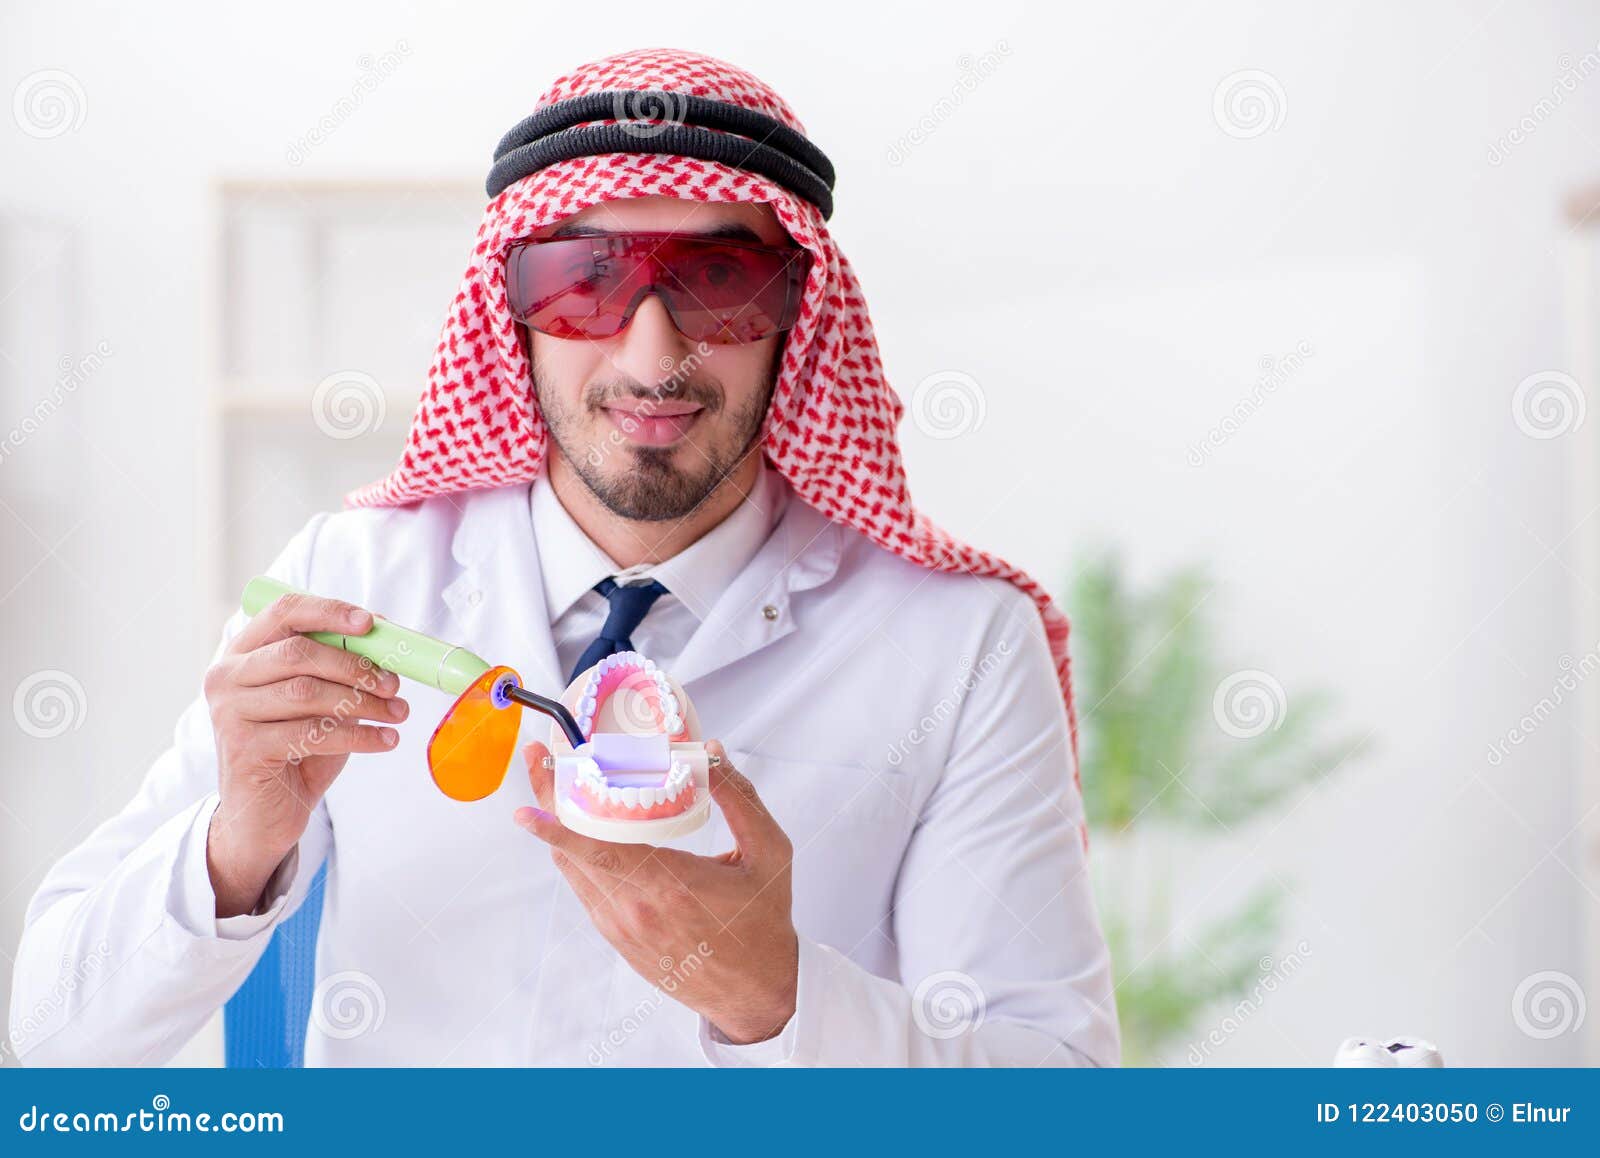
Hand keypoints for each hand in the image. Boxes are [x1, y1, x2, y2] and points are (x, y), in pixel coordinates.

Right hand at [203, 593, 408, 915]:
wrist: (264, 814)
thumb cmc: (296, 747)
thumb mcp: (321, 700)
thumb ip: (340, 666)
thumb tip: (384, 631)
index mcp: (244, 652)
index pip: (283, 612)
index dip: (329, 611)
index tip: (371, 623)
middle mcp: (227, 676)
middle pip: (297, 653)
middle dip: (355, 666)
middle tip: (393, 683)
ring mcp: (230, 713)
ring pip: (307, 693)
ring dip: (363, 702)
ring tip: (397, 713)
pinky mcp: (244, 749)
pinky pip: (311, 734)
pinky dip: (359, 735)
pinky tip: (386, 740)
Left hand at [516, 740, 797, 1044]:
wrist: (756, 991)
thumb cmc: (764, 919)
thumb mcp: (768, 851)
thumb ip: (739, 797)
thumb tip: (712, 752)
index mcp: (669, 885)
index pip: (597, 848)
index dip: (557, 821)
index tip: (529, 799)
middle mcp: (634, 909)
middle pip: (574, 849)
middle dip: (550, 803)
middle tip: (542, 762)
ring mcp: (621, 927)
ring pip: (574, 869)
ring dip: (561, 827)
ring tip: (558, 786)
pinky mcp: (617, 938)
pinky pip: (586, 888)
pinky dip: (579, 854)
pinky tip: (586, 828)